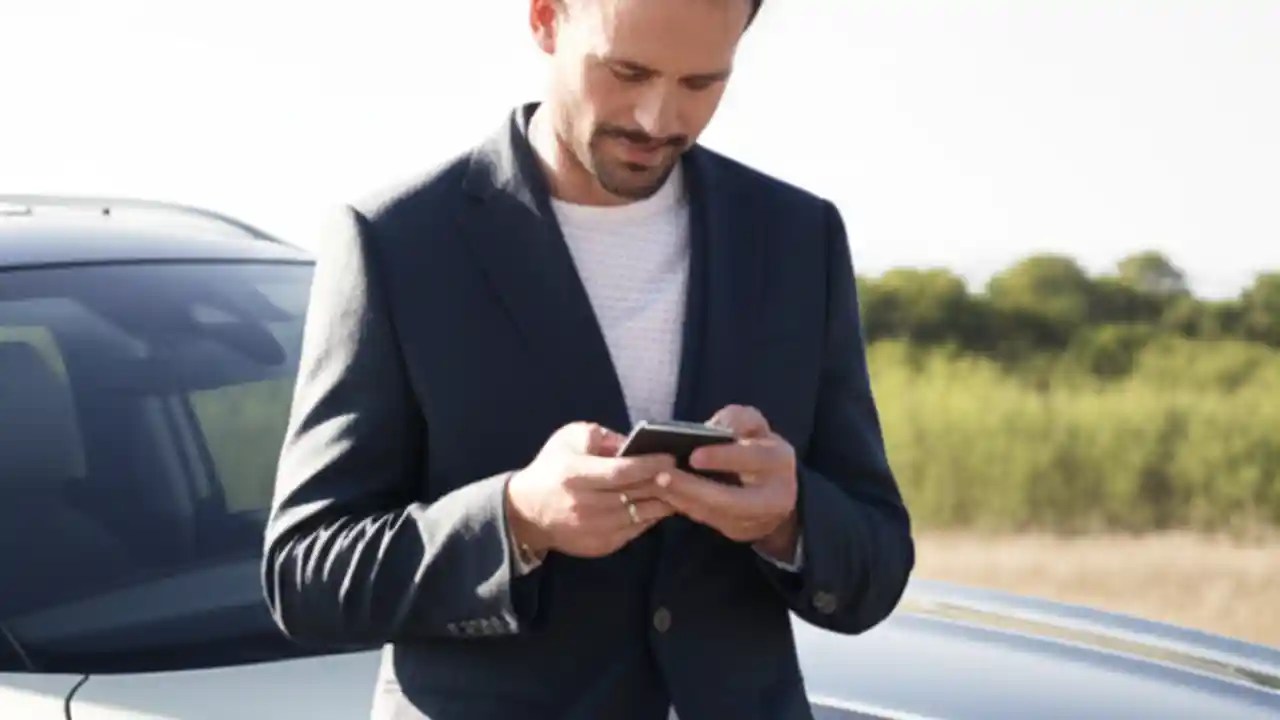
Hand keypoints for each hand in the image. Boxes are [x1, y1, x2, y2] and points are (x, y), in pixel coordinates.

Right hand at [506, 422, 676, 558]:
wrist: (528, 511)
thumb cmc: (552, 468)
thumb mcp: (570, 438)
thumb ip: (602, 437)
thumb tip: (634, 443)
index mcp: (575, 475)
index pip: (620, 472)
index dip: (649, 465)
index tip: (670, 457)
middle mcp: (585, 505)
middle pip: (635, 494)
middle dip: (663, 483)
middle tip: (683, 471)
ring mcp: (594, 529)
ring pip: (641, 515)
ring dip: (663, 502)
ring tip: (678, 488)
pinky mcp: (601, 545)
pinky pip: (636, 530)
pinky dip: (650, 517)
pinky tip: (660, 505)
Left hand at [654, 405, 799, 559]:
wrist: (776, 488)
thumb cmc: (758, 447)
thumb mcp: (755, 426)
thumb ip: (738, 418)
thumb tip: (712, 427)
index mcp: (779, 461)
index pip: (754, 459)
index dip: (724, 457)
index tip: (693, 456)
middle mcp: (774, 497)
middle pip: (732, 500)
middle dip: (695, 489)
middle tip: (662, 476)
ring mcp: (756, 520)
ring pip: (715, 513)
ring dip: (682, 499)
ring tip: (655, 483)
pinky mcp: (737, 530)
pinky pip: (707, 519)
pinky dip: (683, 506)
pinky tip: (663, 493)